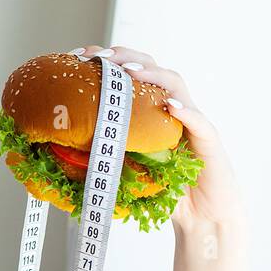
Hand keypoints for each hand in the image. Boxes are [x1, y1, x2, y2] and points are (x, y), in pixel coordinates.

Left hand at [70, 45, 246, 233]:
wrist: (203, 214)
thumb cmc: (166, 190)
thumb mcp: (129, 169)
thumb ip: (106, 156)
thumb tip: (61, 157)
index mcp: (153, 112)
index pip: (132, 75)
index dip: (108, 62)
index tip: (80, 57)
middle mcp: (174, 108)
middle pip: (152, 68)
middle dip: (125, 57)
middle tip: (100, 58)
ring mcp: (193, 122)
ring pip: (175, 84)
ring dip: (152, 74)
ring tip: (129, 72)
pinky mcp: (209, 142)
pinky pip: (199, 122)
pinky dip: (185, 111)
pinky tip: (170, 105)